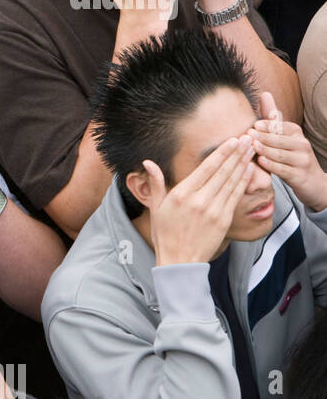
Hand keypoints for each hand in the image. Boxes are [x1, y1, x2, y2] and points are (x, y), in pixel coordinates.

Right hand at [140, 136, 254, 266]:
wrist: (179, 260)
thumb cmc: (165, 233)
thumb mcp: (156, 207)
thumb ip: (156, 183)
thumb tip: (147, 162)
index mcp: (181, 194)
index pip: (206, 168)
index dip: (221, 153)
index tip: (232, 140)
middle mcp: (198, 200)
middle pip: (222, 172)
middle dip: (236, 153)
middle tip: (247, 138)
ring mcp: (213, 210)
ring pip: (232, 182)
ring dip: (243, 164)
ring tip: (251, 150)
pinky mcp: (224, 220)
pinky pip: (236, 196)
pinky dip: (244, 181)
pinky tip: (249, 170)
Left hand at [252, 91, 326, 209]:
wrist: (312, 183)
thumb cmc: (291, 157)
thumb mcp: (283, 137)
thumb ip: (272, 119)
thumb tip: (264, 93)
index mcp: (296, 133)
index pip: (282, 127)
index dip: (268, 126)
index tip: (253, 125)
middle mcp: (302, 145)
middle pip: (280, 139)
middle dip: (263, 137)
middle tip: (247, 135)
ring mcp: (302, 160)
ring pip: (281, 154)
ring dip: (265, 150)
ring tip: (251, 147)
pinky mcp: (299, 176)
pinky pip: (284, 169)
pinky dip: (271, 165)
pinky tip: (261, 162)